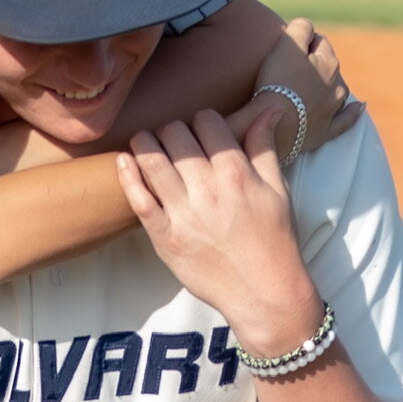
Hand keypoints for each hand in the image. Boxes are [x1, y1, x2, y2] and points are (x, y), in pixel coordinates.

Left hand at [116, 108, 323, 358]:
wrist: (264, 292)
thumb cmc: (274, 242)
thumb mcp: (278, 189)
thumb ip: (265, 147)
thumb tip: (269, 109)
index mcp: (237, 172)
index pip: (207, 120)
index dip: (202, 121)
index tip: (202, 133)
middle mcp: (208, 188)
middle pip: (174, 133)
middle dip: (173, 130)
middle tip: (175, 143)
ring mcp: (183, 213)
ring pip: (151, 158)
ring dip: (145, 144)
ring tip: (147, 145)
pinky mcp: (164, 237)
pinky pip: (138, 198)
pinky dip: (127, 175)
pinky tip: (124, 162)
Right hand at [241, 17, 362, 157]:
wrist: (275, 125)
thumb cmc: (278, 82)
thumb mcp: (287, 44)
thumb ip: (301, 27)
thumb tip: (309, 27)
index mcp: (329, 62)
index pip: (319, 41)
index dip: (303, 43)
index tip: (286, 50)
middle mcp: (337, 85)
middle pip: (327, 65)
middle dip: (313, 64)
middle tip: (289, 70)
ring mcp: (333, 109)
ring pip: (337, 90)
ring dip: (328, 85)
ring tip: (312, 87)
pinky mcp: (326, 131)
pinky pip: (346, 120)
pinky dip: (353, 112)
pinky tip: (360, 107)